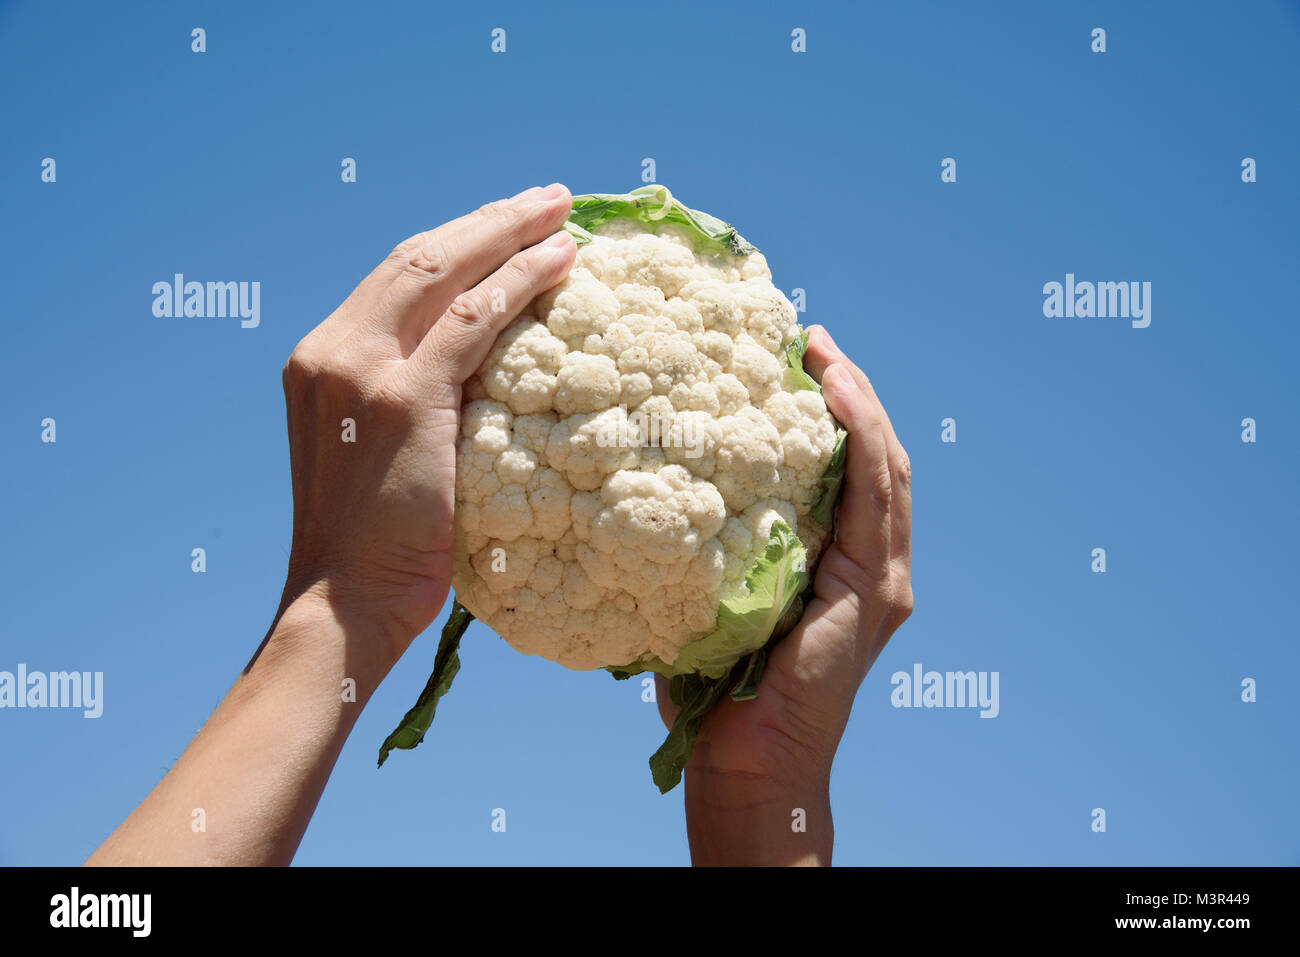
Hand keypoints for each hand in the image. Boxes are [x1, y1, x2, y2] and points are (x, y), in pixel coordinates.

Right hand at [278, 184, 576, 670]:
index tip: (507, 226)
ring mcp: (362, 369)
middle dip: (488, 220)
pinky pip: (474, 320)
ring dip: (511, 235)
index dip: (458, 244)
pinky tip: (560, 264)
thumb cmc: (372, 546)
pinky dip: (520, 284)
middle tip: (547, 199)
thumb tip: (482, 376)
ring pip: (447, 274)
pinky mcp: (403, 398)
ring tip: (562, 214)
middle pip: (419, 257)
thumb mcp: (377, 453)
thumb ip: (410, 400)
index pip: (397, 279)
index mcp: (320, 359)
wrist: (343, 602)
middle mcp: (332, 349)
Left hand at [657, 325, 912, 864]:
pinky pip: (876, 496)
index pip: (845, 470)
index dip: (829, 410)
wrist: (746, 764)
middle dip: (846, 390)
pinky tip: (837, 394)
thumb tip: (639, 487)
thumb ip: (705, 544)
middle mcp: (876, 565)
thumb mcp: (713, 594)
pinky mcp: (878, 589)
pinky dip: (861, 438)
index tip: (789, 358)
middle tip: (806, 337)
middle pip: (872, 456)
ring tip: (822, 348)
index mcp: (839, 563)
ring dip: (857, 400)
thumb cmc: (717, 690)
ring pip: (882, 465)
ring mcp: (884, 577)